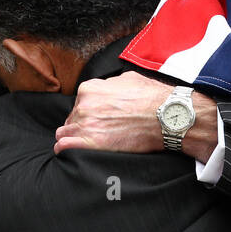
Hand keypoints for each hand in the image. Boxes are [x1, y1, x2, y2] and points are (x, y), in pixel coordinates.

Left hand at [55, 72, 169, 154]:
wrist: (165, 115)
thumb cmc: (152, 97)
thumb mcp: (128, 79)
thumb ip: (109, 84)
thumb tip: (107, 89)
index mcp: (89, 89)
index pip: (78, 103)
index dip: (87, 112)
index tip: (96, 119)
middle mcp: (84, 105)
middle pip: (72, 119)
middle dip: (80, 125)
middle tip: (96, 132)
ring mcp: (86, 124)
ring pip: (65, 133)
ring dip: (72, 137)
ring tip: (83, 144)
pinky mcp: (92, 143)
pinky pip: (64, 146)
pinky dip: (65, 150)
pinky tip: (71, 152)